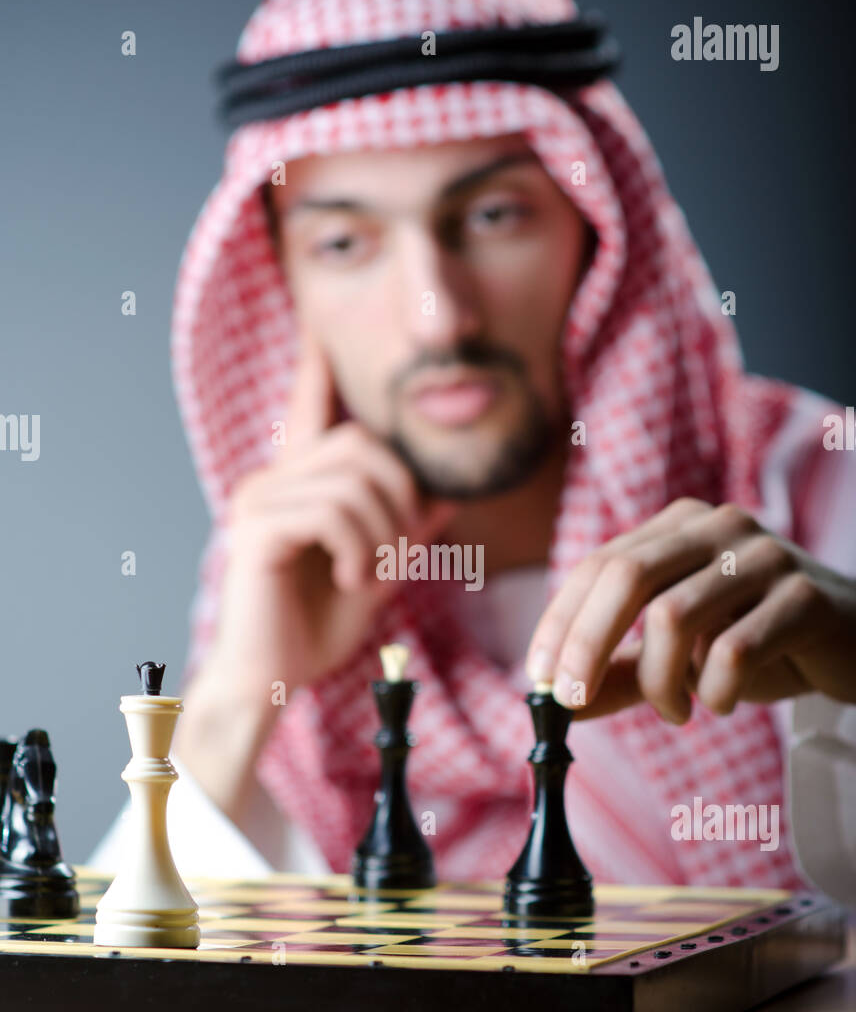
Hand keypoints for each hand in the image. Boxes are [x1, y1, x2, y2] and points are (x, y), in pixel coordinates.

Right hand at [207, 327, 456, 702]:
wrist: (270, 678)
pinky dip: (359, 551)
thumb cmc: (314, 627)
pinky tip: (347, 581)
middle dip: (401, 498)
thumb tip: (442, 497)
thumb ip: (403, 531)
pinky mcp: (256, 528)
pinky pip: (333, 514)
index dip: (315, 373)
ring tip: (369, 577)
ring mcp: (259, 500)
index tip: (317, 332)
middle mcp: (272, 480)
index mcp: (296, 484)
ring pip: (355, 482)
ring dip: (384, 537)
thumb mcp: (376, 571)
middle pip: (362, 444)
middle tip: (397, 554)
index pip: (309, 412)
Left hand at [525, 497, 855, 723]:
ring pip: (674, 617)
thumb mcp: (678, 657)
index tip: (540, 680)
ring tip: (676, 712)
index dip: (560, 623)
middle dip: (587, 646)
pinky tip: (718, 702)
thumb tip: (552, 702)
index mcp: (679, 527)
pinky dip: (711, 690)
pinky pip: (733, 650)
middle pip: (626, 576)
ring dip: (659, 682)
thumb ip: (618, 673)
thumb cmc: (757, 643)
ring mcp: (765, 556)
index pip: (598, 565)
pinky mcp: (804, 597)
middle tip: (574, 702)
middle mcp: (718, 527)